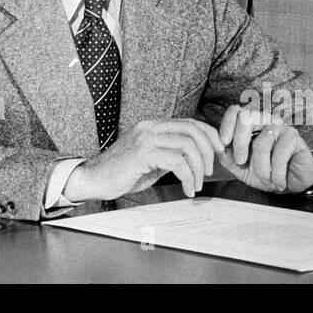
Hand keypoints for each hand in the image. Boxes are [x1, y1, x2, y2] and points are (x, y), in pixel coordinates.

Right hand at [62, 118, 221, 202]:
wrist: (94, 179)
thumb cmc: (122, 173)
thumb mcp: (152, 161)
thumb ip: (170, 155)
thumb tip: (195, 158)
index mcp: (153, 126)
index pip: (190, 122)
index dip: (209, 136)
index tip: (218, 153)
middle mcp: (150, 127)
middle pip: (192, 130)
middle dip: (208, 152)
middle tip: (208, 172)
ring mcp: (146, 138)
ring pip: (187, 145)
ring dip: (198, 168)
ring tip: (196, 185)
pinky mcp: (142, 153)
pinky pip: (176, 161)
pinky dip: (187, 177)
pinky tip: (186, 189)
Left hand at [213, 103, 312, 193]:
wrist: (292, 184)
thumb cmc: (265, 173)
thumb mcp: (240, 168)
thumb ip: (226, 157)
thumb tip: (215, 146)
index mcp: (250, 124)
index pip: (234, 111)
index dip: (226, 125)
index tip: (224, 144)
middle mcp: (264, 120)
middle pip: (246, 117)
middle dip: (239, 143)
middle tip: (241, 162)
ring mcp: (280, 127)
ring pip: (262, 141)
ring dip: (261, 167)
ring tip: (266, 178)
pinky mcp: (293, 137)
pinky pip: (279, 153)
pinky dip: (276, 172)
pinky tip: (278, 181)